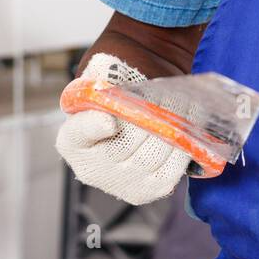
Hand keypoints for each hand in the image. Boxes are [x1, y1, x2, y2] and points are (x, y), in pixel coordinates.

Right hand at [55, 53, 189, 204]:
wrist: (131, 129)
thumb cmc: (114, 106)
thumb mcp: (102, 87)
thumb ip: (102, 76)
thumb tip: (106, 68)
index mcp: (72, 140)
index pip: (80, 133)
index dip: (94, 127)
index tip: (109, 120)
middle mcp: (92, 169)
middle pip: (125, 143)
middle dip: (150, 116)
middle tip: (167, 96)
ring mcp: (121, 184)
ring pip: (152, 155)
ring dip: (171, 128)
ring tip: (181, 105)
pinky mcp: (149, 191)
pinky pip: (171, 170)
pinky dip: (183, 147)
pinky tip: (186, 128)